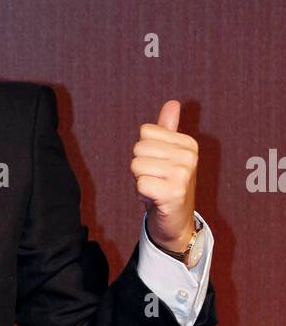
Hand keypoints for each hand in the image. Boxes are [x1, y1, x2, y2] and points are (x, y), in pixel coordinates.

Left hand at [131, 100, 197, 250]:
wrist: (176, 222)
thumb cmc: (167, 186)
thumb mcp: (168, 155)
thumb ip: (167, 130)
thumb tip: (172, 103)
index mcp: (188, 143)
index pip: (145, 132)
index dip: (145, 151)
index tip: (158, 166)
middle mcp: (188, 157)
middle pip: (138, 148)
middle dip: (140, 167)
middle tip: (155, 180)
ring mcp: (183, 175)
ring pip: (136, 166)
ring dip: (140, 181)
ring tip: (155, 189)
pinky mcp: (174, 193)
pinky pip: (140, 183)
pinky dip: (141, 194)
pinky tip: (154, 199)